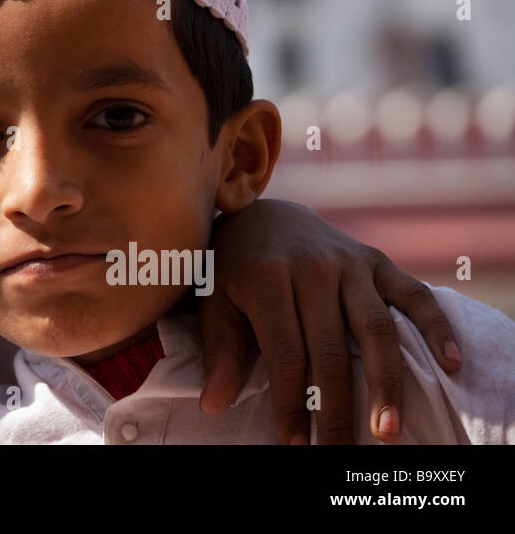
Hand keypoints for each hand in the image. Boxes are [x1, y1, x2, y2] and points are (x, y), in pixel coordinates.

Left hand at [198, 198, 460, 443]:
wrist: (264, 212)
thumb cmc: (235, 266)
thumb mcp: (215, 298)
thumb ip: (221, 349)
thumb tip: (213, 405)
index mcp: (267, 276)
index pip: (285, 352)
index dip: (291, 401)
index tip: (293, 442)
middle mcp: (313, 268)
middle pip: (332, 348)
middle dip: (336, 407)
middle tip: (338, 451)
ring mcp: (351, 263)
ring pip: (377, 329)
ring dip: (387, 382)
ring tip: (387, 429)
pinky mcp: (378, 261)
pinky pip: (415, 295)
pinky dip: (437, 327)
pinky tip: (450, 364)